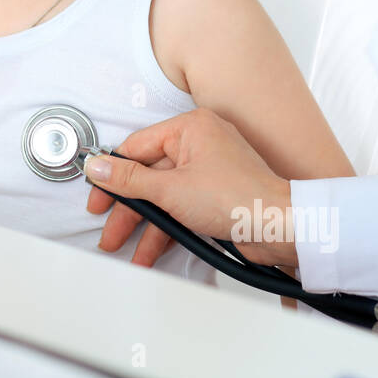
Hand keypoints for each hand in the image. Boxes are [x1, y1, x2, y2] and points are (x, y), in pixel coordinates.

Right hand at [85, 107, 296, 268]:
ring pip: (164, 195)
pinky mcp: (216, 193)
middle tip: (109, 230)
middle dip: (128, 210)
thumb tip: (98, 166)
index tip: (97, 196)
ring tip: (128, 249)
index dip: (113, 175)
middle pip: (149, 175)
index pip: (137, 148)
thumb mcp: (170, 189)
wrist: (280, 227)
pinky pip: (182, 206)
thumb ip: (129, 180)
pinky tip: (151, 250)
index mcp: (190, 127)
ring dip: (146, 225)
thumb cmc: (239, 197)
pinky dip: (167, 227)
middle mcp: (200, 143)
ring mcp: (209, 169)